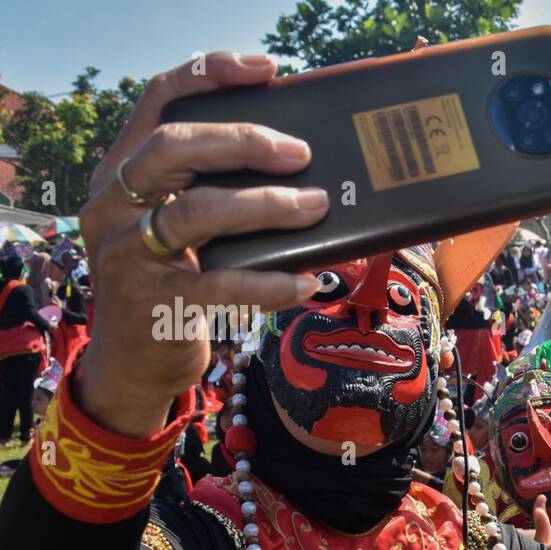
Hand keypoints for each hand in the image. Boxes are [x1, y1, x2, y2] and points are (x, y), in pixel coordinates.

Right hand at [75, 52, 328, 436]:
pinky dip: (272, 282)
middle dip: (243, 142)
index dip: (210, 76)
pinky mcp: (157, 304)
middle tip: (301, 153)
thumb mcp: (174, 226)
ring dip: (266, 207)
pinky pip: (223, 284)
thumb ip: (208, 189)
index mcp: (121, 173)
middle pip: (175, 149)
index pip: (158, 102)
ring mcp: (130, 255)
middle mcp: (115, 206)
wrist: (136, 361)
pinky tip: (308, 281)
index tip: (265, 70)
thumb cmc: (173, 280)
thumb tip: (296, 163)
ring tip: (317, 207)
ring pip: (198, 212)